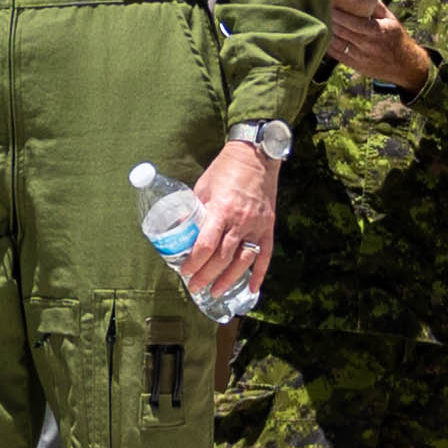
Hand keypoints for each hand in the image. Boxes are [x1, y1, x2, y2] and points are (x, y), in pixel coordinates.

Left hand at [183, 138, 279, 308]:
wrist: (256, 155)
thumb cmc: (226, 169)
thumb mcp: (203, 187)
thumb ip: (193, 209)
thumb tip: (179, 228)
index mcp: (221, 210)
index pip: (205, 246)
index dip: (193, 263)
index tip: (184, 272)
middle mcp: (240, 221)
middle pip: (222, 258)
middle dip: (206, 276)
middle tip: (195, 287)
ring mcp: (256, 225)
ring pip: (242, 261)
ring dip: (228, 279)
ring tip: (216, 292)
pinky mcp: (268, 226)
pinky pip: (265, 255)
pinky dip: (259, 274)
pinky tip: (252, 289)